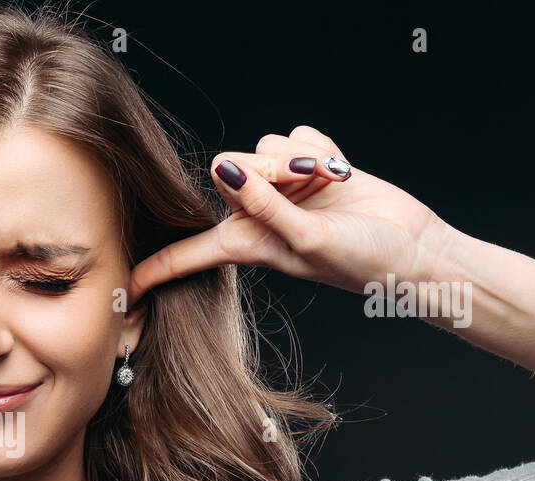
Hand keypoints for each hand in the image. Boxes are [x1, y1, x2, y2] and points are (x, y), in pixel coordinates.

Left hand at [130, 125, 455, 303]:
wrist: (413, 249)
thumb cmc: (361, 261)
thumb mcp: (307, 238)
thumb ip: (265, 205)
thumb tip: (225, 171)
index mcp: (245, 244)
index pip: (185, 255)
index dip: (153, 270)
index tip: (121, 290)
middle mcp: (256, 215)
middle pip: (228, 168)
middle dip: (266, 168)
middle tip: (305, 185)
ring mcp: (283, 189)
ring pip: (265, 146)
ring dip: (297, 158)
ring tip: (326, 184)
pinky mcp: (310, 166)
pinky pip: (299, 136)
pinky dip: (321, 148)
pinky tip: (340, 172)